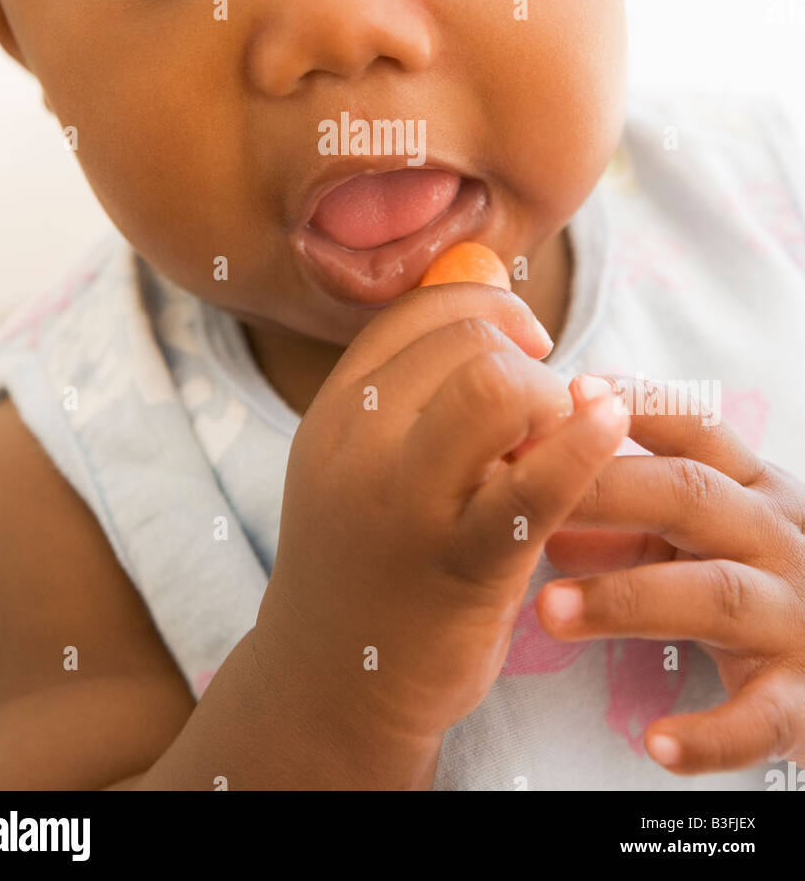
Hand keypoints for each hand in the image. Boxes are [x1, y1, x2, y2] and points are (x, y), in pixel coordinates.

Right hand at [253, 287, 629, 749]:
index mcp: (336, 408)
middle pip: (467, 336)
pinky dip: (585, 440)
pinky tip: (604, 428)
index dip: (489, 305)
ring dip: (549, 397)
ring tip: (554, 435)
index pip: (421, 308)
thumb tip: (484, 262)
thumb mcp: (368, 450)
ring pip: (496, 386)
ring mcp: (406, 503)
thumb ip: (420, 365)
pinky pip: (538, 478)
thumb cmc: (372, 551)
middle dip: (527, 355)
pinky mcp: (461, 562)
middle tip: (544, 403)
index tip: (524, 347)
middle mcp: (357, 444)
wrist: (334, 678)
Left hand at [537, 376, 804, 774]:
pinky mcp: (803, 699)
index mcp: (752, 491)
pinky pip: (760, 718)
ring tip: (547, 610)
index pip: (698, 430)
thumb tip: (537, 500)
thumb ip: (626, 517)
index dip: (641, 405)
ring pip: (714, 595)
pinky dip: (711, 733)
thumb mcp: (697, 539)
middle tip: (524, 502)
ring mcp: (795, 616)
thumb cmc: (748, 583)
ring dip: (627, 599)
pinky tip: (656, 744)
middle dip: (605, 492)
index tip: (574, 388)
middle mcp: (777, 540)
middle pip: (691, 498)